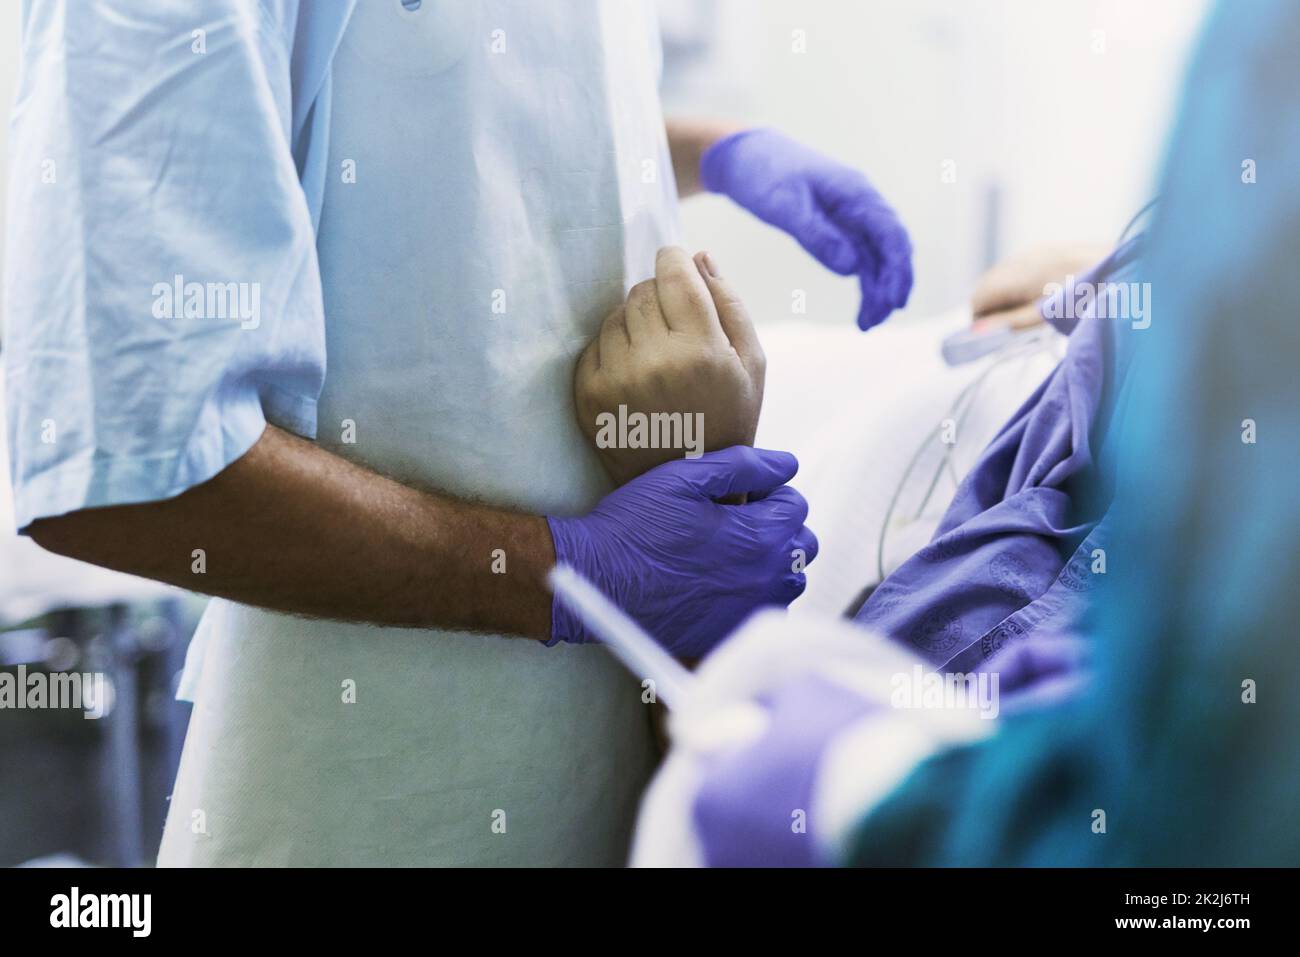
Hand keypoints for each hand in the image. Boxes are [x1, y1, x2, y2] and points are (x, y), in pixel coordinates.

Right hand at [547, 447, 816, 657]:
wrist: (598, 581)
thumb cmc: (635, 527)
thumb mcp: (684, 479)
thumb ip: (744, 466)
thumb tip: (787, 463)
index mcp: (760, 536)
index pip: (796, 504)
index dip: (767, 493)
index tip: (737, 496)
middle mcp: (766, 578)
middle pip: (801, 544)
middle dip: (777, 527)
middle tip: (735, 522)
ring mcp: (750, 611)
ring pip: (788, 581)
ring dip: (771, 563)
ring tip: (730, 554)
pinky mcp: (731, 634)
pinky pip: (764, 612)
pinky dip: (753, 597)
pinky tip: (720, 585)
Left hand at [575, 247, 764, 485]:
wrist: (687, 488)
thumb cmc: (727, 421)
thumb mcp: (752, 365)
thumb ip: (730, 303)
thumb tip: (697, 256)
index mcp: (701, 350)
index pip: (673, 273)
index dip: (674, 260)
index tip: (676, 263)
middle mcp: (654, 362)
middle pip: (642, 290)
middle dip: (659, 297)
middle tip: (676, 327)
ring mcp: (615, 379)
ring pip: (615, 314)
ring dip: (634, 323)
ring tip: (657, 357)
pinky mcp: (587, 395)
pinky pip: (595, 343)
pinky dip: (613, 349)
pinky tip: (636, 375)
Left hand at [700, 128, 912, 329]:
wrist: (744, 156)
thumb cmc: (763, 173)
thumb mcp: (785, 205)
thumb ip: (818, 236)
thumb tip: (852, 269)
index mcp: (855, 192)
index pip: (890, 233)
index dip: (897, 269)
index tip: (893, 301)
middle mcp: (861, 204)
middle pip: (890, 249)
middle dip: (890, 286)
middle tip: (876, 321)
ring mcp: (851, 216)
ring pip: (877, 258)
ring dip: (877, 291)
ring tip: (867, 324)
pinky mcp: (838, 228)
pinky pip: (860, 259)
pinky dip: (863, 283)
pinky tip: (862, 309)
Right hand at [970, 243, 1110, 327]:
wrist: (1127, 269)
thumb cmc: (1086, 296)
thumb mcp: (1042, 317)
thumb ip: (1006, 324)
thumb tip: (974, 333)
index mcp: (1016, 274)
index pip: (978, 298)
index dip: (982, 320)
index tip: (998, 334)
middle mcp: (1021, 257)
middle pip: (988, 285)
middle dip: (993, 307)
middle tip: (1015, 326)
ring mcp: (1035, 250)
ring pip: (1004, 277)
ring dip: (1008, 296)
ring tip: (1034, 311)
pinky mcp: (1049, 249)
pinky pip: (1021, 269)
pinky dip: (1023, 284)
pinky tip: (1045, 294)